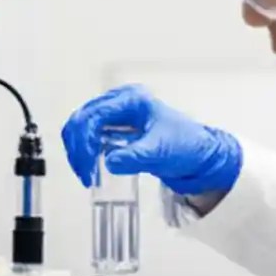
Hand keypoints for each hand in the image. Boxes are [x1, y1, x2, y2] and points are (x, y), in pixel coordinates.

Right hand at [60, 84, 242, 194]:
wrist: (198, 156)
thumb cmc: (185, 146)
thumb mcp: (160, 151)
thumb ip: (135, 156)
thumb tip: (109, 161)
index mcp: (131, 99)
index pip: (93, 116)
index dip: (84, 143)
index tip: (88, 168)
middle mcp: (118, 101)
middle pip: (80, 120)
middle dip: (77, 149)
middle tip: (85, 175)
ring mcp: (114, 114)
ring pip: (79, 128)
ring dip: (77, 152)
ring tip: (87, 176)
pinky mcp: (112, 128)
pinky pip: (87, 137)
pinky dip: (83, 153)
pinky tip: (91, 169)